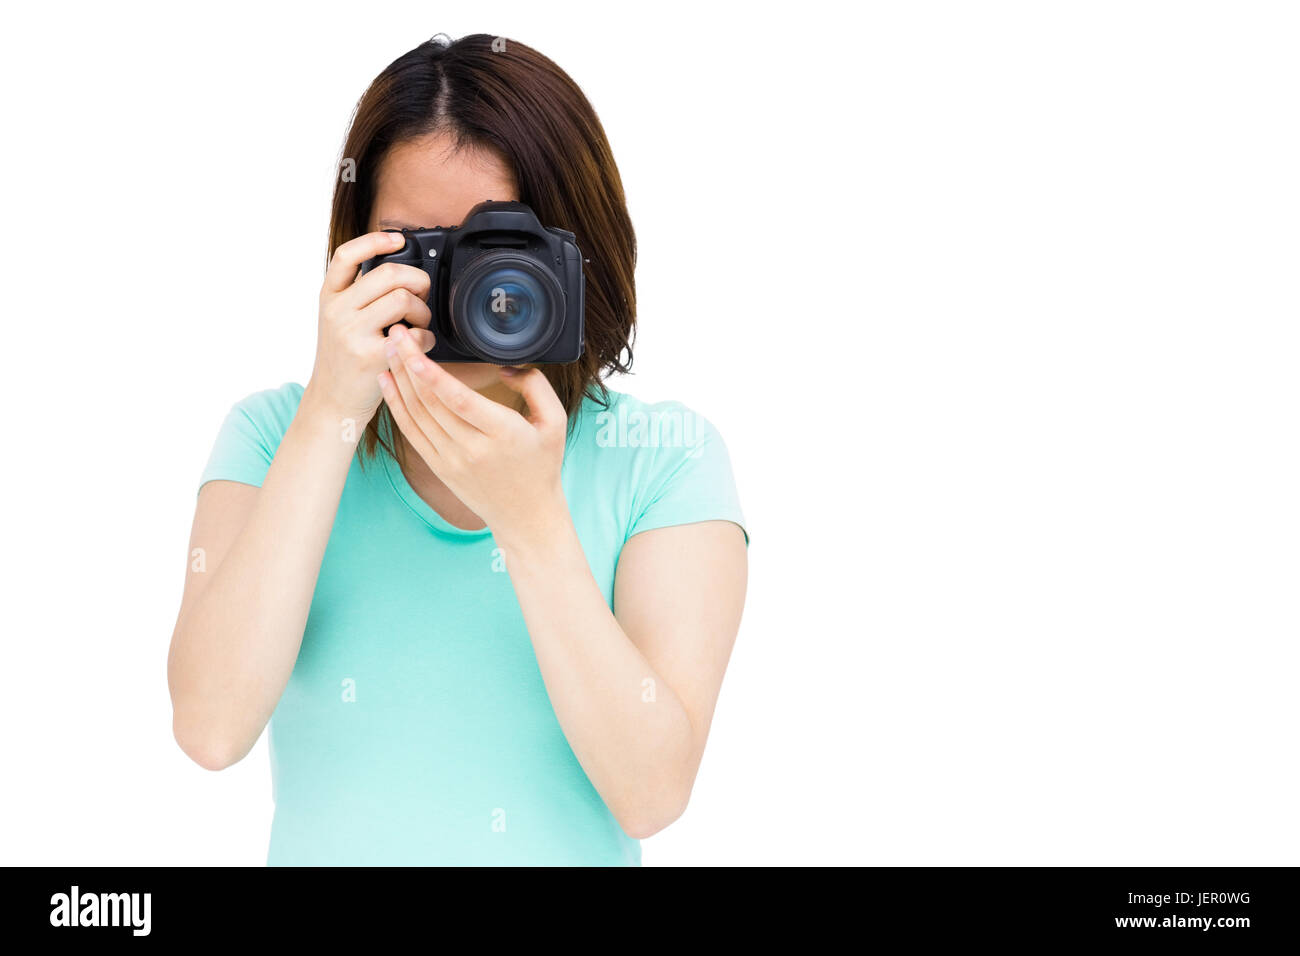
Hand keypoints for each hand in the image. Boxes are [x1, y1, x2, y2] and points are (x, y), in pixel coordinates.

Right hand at [305, 231, 434, 421]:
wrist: (332, 400)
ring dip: (423, 311)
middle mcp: (337, 311)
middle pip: (389, 274)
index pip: (347, 255)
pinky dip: (426, 338)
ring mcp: (352, 333)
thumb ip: (358, 295)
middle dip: (417, 281)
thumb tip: (400, 270)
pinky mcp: (371, 356)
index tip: (399, 239)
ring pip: (404, 299)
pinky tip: (419, 344)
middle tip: (421, 296)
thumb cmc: (344, 358)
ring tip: (418, 324)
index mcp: (329, 296)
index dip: (375, 240)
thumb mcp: (338, 319)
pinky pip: (415, 334)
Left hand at [377, 324, 569, 544]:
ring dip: (398, 379)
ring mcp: (451, 460)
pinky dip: (396, 405)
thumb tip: (506, 366)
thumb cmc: (541, 466)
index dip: (432, 375)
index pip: (460, 401)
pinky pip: (411, 432)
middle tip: (397, 332)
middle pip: (431, 402)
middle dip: (408, 364)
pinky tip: (387, 382)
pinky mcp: (438, 467)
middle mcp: (472, 448)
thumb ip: (536, 386)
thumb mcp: (556, 423)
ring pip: (416, 414)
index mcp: (503, 433)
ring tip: (389, 348)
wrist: (526, 515)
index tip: (414, 350)